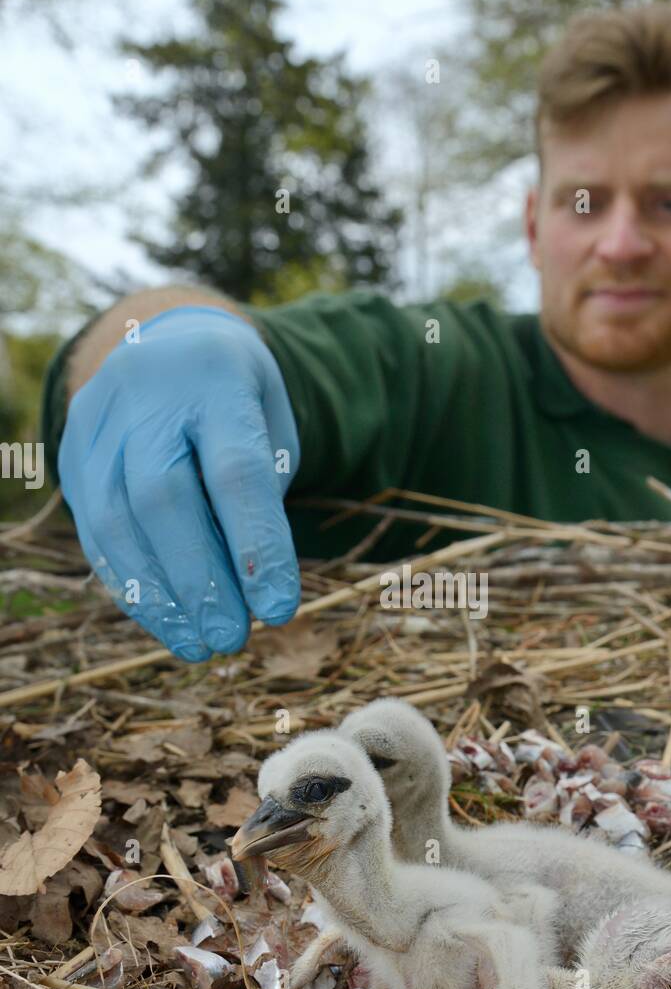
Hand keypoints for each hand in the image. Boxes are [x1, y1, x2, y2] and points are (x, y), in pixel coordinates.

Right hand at [59, 306, 300, 660]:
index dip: (256, 545)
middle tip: (232, 638)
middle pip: (162, 497)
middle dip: (200, 580)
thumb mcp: (272, 427)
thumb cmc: (238, 401)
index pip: (235, 470)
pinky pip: (95, 530)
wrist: (173, 343)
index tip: (280, 609)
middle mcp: (146, 392)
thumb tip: (249, 588)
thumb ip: (261, 495)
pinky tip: (166, 620)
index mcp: (215, 375)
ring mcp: (98, 421)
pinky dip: (131, 585)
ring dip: (159, 596)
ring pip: (116, 520)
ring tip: (200, 644)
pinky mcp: (72, 452)